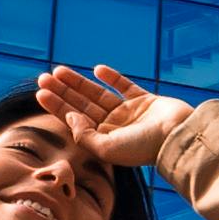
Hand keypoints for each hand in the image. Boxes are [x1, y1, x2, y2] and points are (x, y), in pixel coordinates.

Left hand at [35, 61, 189, 171]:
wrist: (177, 137)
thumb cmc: (142, 148)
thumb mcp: (106, 149)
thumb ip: (84, 135)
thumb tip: (69, 117)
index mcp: (104, 141)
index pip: (74, 120)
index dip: (57, 106)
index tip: (41, 92)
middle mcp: (114, 127)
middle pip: (82, 105)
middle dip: (63, 91)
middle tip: (44, 77)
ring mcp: (129, 113)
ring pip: (98, 94)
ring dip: (79, 82)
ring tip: (60, 70)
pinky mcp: (145, 101)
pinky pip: (125, 86)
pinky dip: (112, 78)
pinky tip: (97, 70)